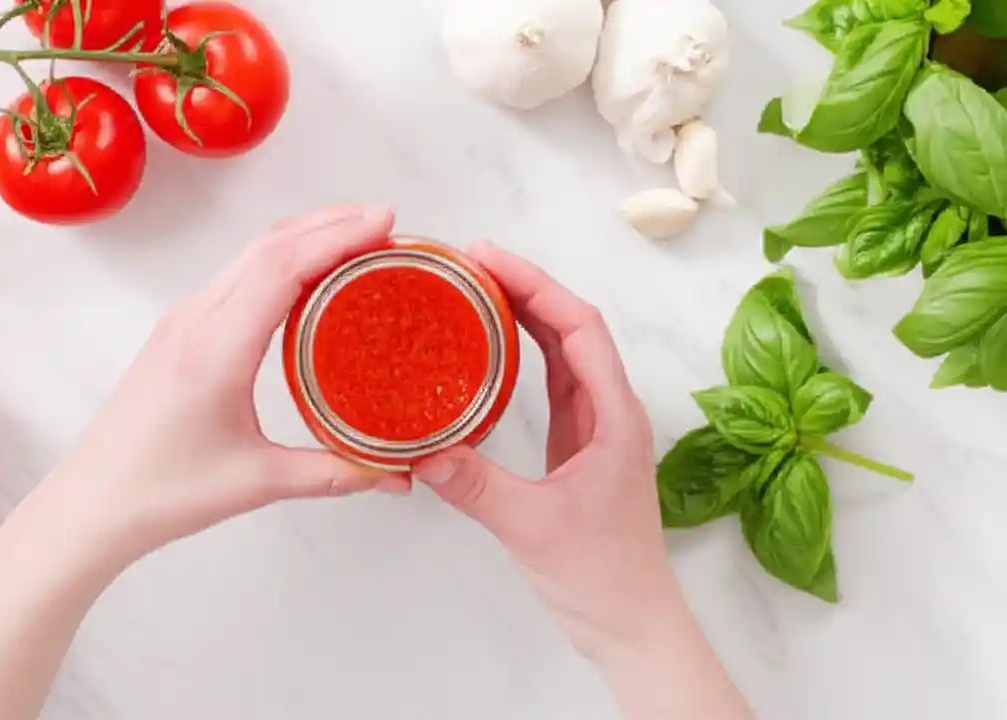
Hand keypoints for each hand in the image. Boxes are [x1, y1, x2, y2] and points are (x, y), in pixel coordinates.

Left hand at [40, 204, 407, 569]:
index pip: (282, 266)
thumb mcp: (258, 482)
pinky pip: (235, 278)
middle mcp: (194, 321)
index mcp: (214, 348)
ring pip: (248, 256)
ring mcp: (182, 322)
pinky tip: (306, 277)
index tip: (383, 222)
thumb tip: (393, 471)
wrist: (92, 504)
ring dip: (303, 237)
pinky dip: (278, 261)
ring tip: (355, 237)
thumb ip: (333, 473)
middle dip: (328, 223)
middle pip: (268, 245)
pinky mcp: (177, 333)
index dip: (336, 237)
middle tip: (383, 221)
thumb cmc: (161, 491)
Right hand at [413, 242, 749, 718]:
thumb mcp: (532, 528)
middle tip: (470, 264)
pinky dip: (523, 355)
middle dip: (526, 288)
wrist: (631, 622)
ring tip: (476, 289)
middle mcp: (610, 411)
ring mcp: (596, 429)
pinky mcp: (579, 449)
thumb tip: (423, 451)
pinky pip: (552, 384)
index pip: (579, 328)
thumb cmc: (601, 577)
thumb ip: (478, 488)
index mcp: (614, 416)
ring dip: (526, 315)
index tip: (488, 259)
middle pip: (573, 328)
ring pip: (563, 352)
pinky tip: (491, 348)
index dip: (536, 285)